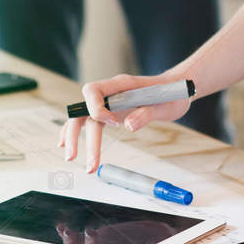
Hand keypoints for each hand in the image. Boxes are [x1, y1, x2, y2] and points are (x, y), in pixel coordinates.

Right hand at [57, 72, 192, 172]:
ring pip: (84, 117)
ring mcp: (110, 102)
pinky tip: (66, 143)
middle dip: (75, 132)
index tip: (113, 123)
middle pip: (83, 108)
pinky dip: (76, 131)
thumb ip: (146, 113)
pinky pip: (89, 120)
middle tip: (73, 156)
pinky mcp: (112, 112)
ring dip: (74, 136)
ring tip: (71, 158)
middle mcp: (111, 92)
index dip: (97, 109)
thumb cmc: (171, 94)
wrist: (177, 89)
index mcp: (122, 84)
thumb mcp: (165, 105)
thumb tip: (128, 126)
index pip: (94, 90)